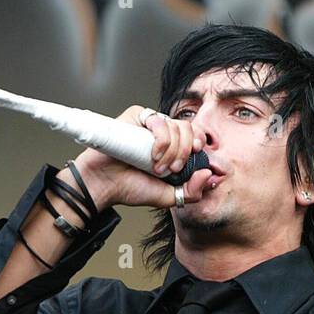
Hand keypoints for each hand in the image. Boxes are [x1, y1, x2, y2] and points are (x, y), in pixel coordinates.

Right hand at [64, 105, 215, 210]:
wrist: (105, 184)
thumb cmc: (132, 188)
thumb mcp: (169, 197)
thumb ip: (192, 192)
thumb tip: (208, 174)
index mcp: (173, 148)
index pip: (196, 135)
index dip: (199, 143)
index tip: (194, 157)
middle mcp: (163, 134)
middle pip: (189, 129)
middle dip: (184, 152)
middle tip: (171, 170)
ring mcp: (151, 125)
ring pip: (176, 126)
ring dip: (172, 150)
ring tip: (157, 167)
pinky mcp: (138, 116)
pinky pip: (159, 119)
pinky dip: (162, 139)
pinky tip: (153, 154)